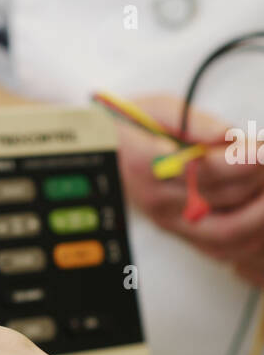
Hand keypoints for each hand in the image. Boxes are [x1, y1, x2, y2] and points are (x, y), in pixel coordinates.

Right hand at [118, 93, 263, 284]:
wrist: (106, 150)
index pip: (202, 170)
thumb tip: (229, 136)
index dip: (240, 161)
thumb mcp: (159, 108)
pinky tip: (260, 213)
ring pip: (226, 230)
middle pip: (221, 196)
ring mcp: (168, 219)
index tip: (262, 149)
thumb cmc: (132, 126)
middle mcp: (157, 198)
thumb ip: (195, 121)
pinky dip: (248, 235)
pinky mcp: (178, 231)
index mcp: (146, 164)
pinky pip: (220, 247)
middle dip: (258, 178)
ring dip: (259, 211)